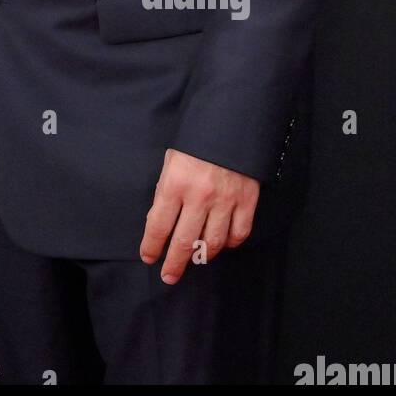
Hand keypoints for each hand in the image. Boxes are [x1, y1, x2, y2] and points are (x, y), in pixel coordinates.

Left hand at [139, 148, 259, 283]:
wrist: (231, 120)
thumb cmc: (195, 140)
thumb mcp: (171, 161)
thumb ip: (165, 191)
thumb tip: (159, 222)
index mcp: (175, 183)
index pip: (159, 225)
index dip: (152, 246)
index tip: (148, 257)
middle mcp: (200, 196)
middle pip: (185, 242)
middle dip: (174, 263)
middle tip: (169, 276)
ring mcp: (226, 200)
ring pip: (214, 242)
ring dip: (203, 256)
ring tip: (195, 260)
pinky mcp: (247, 200)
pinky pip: (239, 232)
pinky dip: (230, 243)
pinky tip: (222, 244)